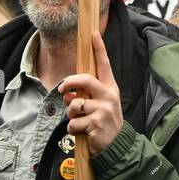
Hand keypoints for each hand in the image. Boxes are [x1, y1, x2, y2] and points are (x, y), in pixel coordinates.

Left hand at [58, 32, 122, 155]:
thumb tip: (66, 93)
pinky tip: (82, 133)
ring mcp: (103, 110)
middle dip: (70, 82)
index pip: (105, 65)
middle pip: (85, 80)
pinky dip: (73, 129)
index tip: (94, 34)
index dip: (99, 49)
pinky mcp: (96, 124)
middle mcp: (109, 96)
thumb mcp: (99, 105)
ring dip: (71, 114)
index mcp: (110, 88)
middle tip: (62, 89)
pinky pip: (73, 123)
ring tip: (79, 121)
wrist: (115, 145)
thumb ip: (85, 95)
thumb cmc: (103, 121)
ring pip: (75, 104)